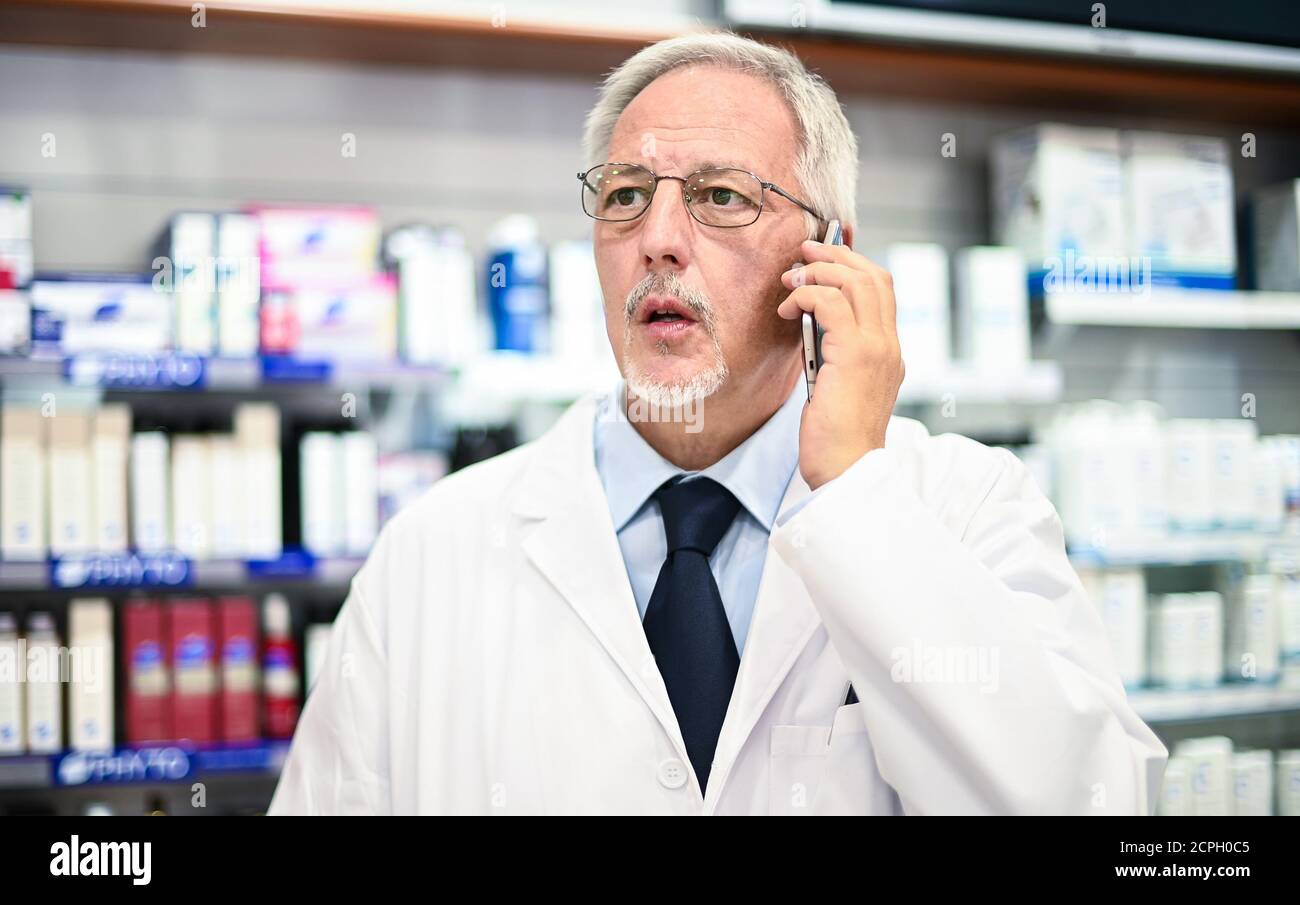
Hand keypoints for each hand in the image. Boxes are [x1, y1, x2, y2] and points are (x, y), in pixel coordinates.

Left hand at [777, 239, 903, 490]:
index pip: (881, 291)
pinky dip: (806, 295)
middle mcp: (889, 346)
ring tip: (791, 280)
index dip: (852, 267)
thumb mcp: (838, 388)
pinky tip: (788, 309)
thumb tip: (810, 325)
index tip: (821, 262)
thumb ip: (836, 356)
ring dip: (818, 272)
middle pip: (873, 277)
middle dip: (836, 257)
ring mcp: (876, 349)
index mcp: (889, 353)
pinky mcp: (854, 355)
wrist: (847, 471)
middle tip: (804, 253)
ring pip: (855, 282)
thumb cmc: (837, 439)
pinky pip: (830, 303)